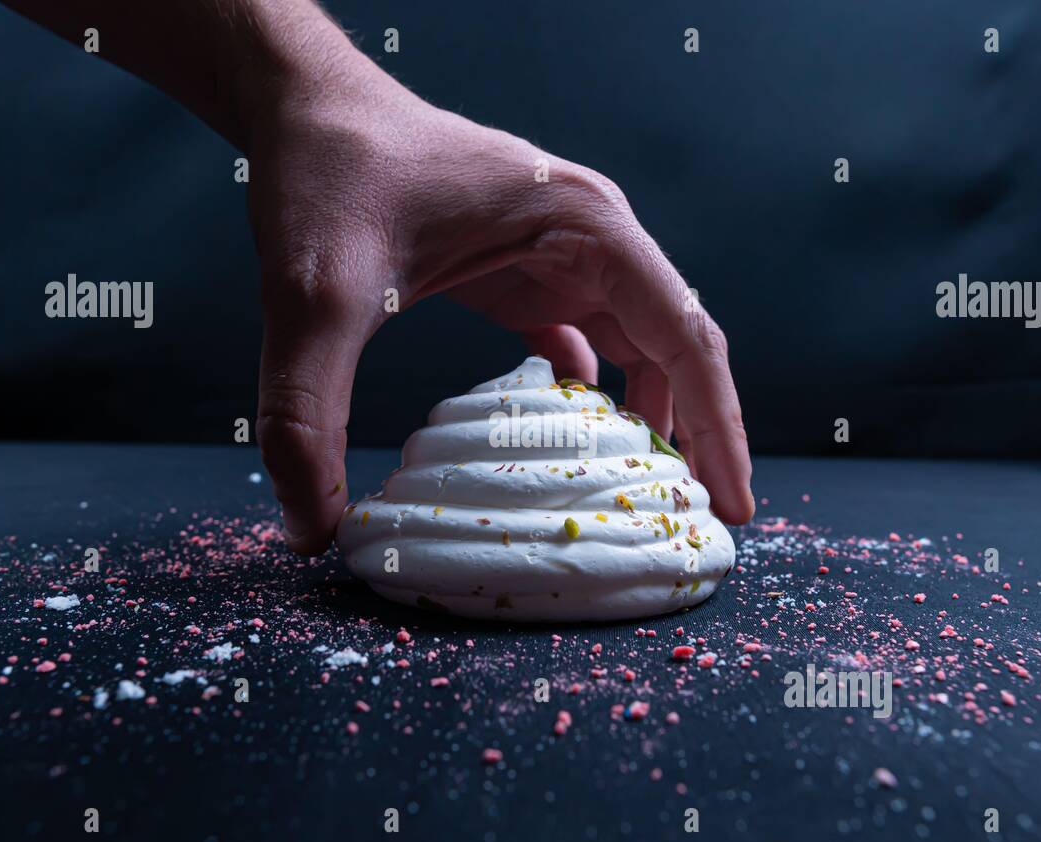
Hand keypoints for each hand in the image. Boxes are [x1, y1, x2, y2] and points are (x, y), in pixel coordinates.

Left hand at [246, 51, 753, 553]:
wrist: (306, 110)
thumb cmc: (329, 173)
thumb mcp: (315, 292)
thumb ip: (306, 413)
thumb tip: (313, 532)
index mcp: (584, 224)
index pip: (684, 333)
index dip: (718, 426)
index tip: (733, 507)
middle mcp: (592, 238)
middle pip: (679, 348)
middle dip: (701, 437)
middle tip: (706, 529)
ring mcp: (563, 256)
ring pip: (640, 351)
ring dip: (654, 423)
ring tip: (655, 504)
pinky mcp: (527, 276)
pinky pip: (589, 348)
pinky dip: (598, 404)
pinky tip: (583, 456)